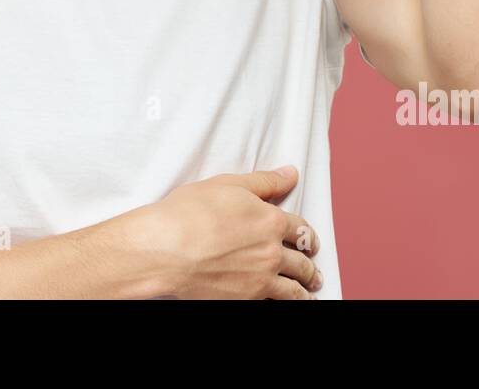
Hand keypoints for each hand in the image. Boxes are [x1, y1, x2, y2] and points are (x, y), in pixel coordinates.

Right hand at [139, 165, 322, 298]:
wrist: (165, 250)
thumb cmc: (189, 213)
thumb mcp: (228, 185)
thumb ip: (264, 182)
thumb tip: (290, 173)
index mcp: (271, 221)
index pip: (300, 230)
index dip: (308, 236)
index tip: (310, 243)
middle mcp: (271, 252)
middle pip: (301, 263)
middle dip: (309, 268)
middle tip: (312, 273)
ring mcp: (260, 280)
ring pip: (293, 290)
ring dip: (303, 292)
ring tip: (307, 294)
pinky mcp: (246, 300)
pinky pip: (274, 304)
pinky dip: (281, 303)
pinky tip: (281, 303)